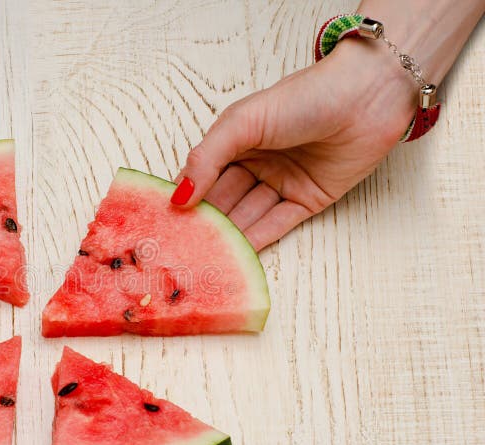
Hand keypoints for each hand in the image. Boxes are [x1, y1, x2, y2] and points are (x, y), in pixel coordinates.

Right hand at [171, 39, 415, 250]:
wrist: (369, 96)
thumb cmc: (305, 97)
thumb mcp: (243, 122)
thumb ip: (207, 158)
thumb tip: (178, 197)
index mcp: (236, 141)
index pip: (201, 176)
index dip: (183, 199)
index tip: (162, 224)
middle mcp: (256, 163)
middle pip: (222, 200)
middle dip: (203, 225)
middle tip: (178, 251)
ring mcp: (282, 183)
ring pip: (247, 216)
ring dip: (227, 238)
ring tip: (202, 261)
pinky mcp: (308, 201)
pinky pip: (276, 225)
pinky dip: (256, 242)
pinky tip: (235, 258)